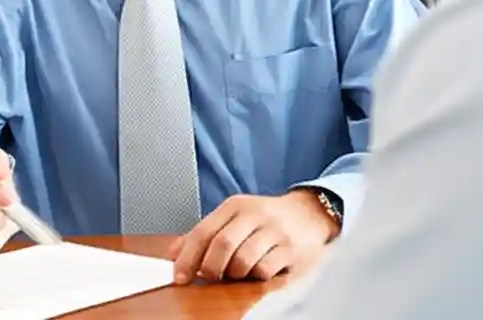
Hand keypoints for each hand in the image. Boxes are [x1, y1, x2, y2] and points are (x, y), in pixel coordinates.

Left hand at [169, 190, 336, 283]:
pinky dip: (255, 276)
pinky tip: (258, 270)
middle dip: (210, 267)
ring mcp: (275, 231)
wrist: (309, 213)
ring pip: (243, 261)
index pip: (204, 231)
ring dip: (235, 273)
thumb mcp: (233, 218)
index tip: (179, 276)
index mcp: (235, 205)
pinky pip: (264, 271)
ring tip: (238, 271)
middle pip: (222, 245)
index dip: (188, 257)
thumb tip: (173, 252)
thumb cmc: (265, 219)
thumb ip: (205, 234)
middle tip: (210, 276)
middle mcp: (255, 214)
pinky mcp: (291, 250)